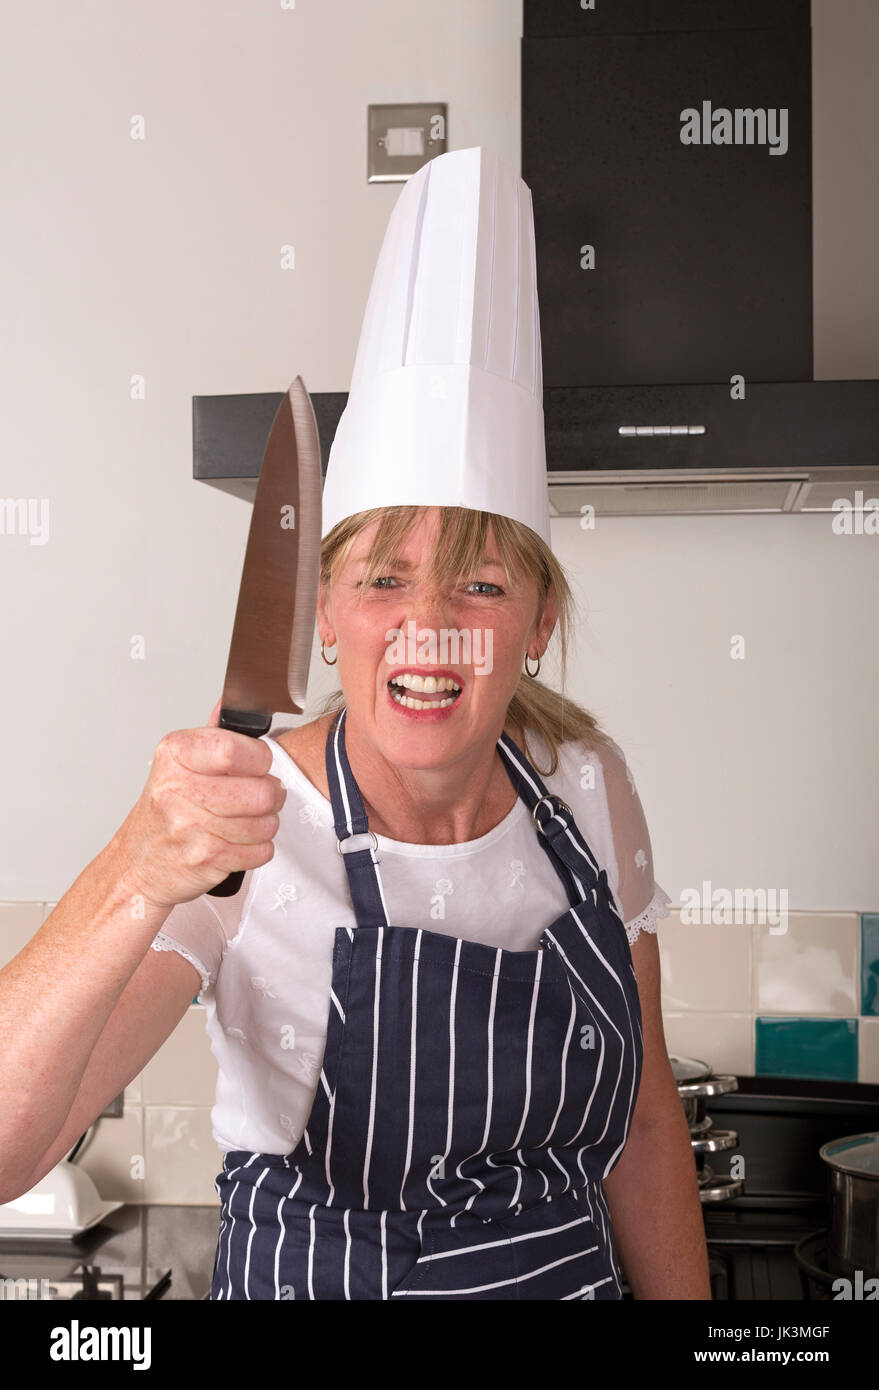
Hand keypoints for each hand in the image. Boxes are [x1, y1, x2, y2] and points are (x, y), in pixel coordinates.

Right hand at [113, 698, 286, 909]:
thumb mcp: (178, 763)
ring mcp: (190, 827)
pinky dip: (257, 849)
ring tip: (244, 820)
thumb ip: (212, 734)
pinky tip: (237, 842)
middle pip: (261, 791)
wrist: (136, 863)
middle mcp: (178, 790)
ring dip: (265, 824)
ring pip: (266, 823)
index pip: (235, 749)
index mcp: (175, 755)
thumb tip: (235, 700)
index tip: (257, 764)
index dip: (260, 759)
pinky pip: (261, 850)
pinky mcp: (206, 859)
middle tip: (258, 796)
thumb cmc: (164, 811)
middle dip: (271, 795)